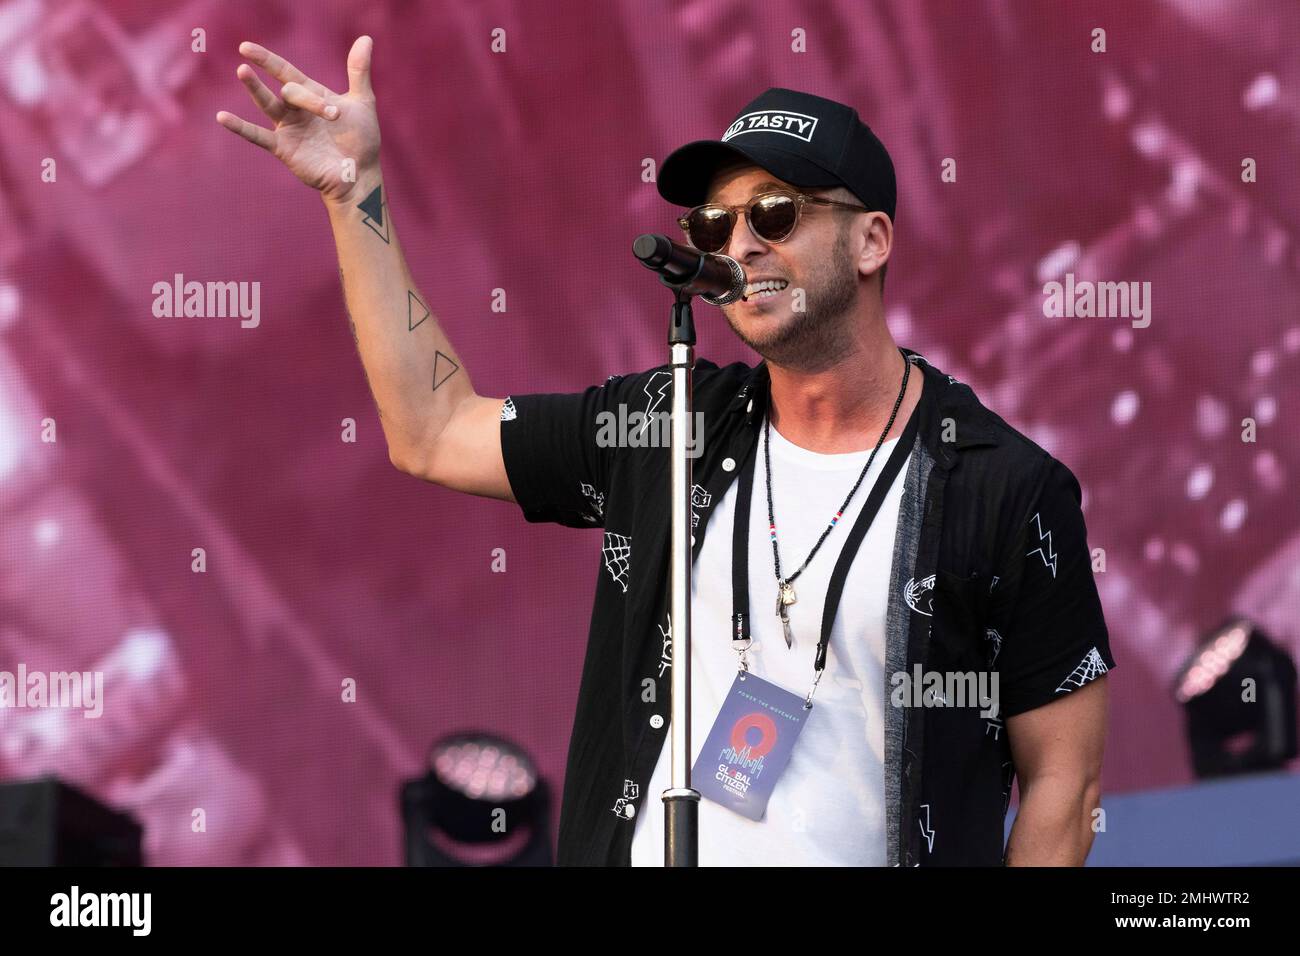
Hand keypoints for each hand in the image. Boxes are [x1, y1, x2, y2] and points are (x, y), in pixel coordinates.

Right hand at [216, 36, 380, 204]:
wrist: (360, 174)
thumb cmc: (361, 140)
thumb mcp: (363, 102)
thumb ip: (358, 71)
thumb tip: (366, 38)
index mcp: (310, 94)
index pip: (285, 71)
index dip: (266, 59)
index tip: (246, 48)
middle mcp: (295, 110)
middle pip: (289, 91)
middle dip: (310, 101)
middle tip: (332, 115)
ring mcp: (287, 128)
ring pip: (268, 104)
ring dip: (256, 89)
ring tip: (242, 71)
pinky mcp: (283, 149)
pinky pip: (258, 136)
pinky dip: (241, 128)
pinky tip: (222, 118)